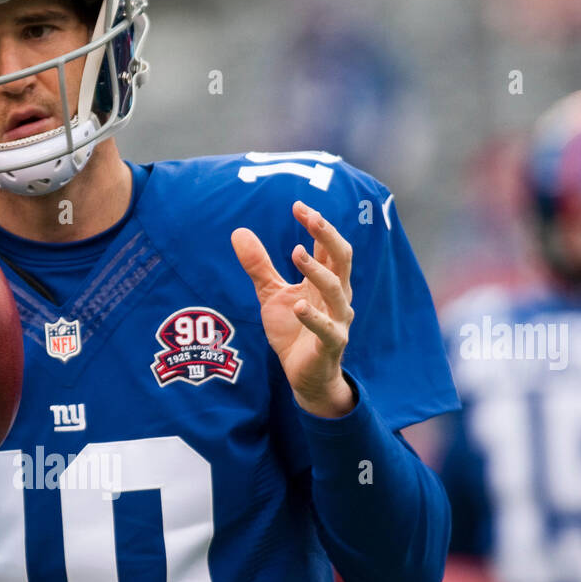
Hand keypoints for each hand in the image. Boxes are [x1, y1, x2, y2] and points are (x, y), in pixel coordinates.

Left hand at [231, 200, 354, 416]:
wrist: (304, 375)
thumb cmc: (293, 331)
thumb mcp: (271, 294)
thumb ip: (259, 265)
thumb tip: (238, 232)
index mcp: (326, 280)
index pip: (327, 245)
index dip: (316, 224)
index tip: (298, 206)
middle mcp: (337, 295)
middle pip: (342, 258)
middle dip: (327, 235)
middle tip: (309, 216)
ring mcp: (337, 320)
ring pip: (335, 289)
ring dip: (317, 270)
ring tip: (296, 253)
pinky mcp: (331, 344)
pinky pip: (327, 329)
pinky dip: (313, 317)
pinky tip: (298, 306)